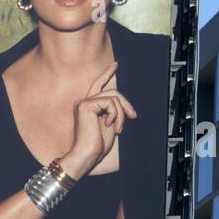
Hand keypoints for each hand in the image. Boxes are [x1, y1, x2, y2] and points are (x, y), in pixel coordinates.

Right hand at [60, 62, 137, 179]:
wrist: (87, 154)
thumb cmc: (97, 145)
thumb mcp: (110, 125)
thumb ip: (113, 112)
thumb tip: (124, 105)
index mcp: (89, 107)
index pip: (98, 85)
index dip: (107, 73)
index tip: (115, 64)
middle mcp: (84, 102)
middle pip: (112, 91)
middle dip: (126, 103)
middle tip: (133, 116)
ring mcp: (84, 102)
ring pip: (114, 97)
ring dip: (121, 114)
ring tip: (118, 128)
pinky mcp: (86, 105)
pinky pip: (111, 103)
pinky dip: (116, 115)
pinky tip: (110, 126)